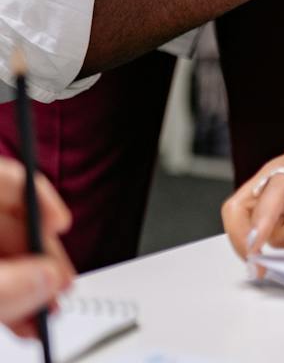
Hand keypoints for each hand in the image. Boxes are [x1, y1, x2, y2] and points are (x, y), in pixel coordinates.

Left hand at [0, 159, 75, 337]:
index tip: (60, 225)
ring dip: (29, 284)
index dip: (39, 198)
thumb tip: (49, 278)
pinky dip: (8, 298)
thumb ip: (3, 286)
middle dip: (40, 257)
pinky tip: (24, 320)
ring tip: (45, 313)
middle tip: (62, 286)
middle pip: (9, 222)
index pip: (8, 179)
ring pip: (3, 255)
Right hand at [222, 139, 283, 267]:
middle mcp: (279, 170)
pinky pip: (267, 227)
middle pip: (242, 207)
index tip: (255, 251)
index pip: (272, 191)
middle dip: (251, 238)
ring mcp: (272, 185)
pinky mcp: (273, 200)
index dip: (261, 221)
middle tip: (262, 263)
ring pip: (257, 224)